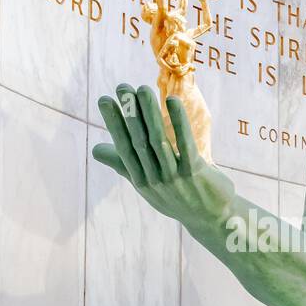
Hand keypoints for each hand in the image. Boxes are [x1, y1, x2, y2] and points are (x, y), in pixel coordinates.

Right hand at [93, 84, 234, 228]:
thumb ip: (123, 164)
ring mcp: (174, 177)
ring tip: (143, 89)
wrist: (210, 219)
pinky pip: (184, 144)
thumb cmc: (176, 197)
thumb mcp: (146, 184)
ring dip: (150, 113)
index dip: (114, 124)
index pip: (123, 147)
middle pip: (139, 141)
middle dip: (129, 113)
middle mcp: (154, 180)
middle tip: (122, 86)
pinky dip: (178, 121)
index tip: (105, 100)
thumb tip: (95, 150)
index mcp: (140, 180)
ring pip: (158, 140)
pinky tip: (172, 101)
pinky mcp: (194, 173)